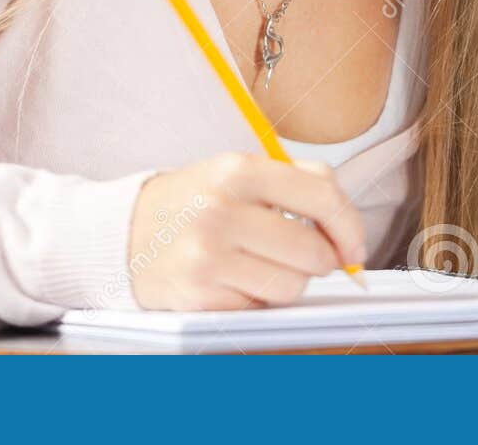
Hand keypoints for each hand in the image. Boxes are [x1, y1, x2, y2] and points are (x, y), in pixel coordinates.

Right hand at [126, 152, 366, 309]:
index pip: (323, 197)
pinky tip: (234, 280)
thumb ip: (299, 181)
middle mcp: (222, 210)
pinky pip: (258, 308)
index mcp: (238, 170)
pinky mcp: (197, 295)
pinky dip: (255, 298)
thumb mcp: (238, 171)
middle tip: (305, 256)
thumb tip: (349, 230)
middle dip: (321, 261)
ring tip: (261, 264)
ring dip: (287, 282)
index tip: (354, 247)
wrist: (123, 233)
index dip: (350, 227)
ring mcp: (207, 255)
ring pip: (290, 287)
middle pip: (313, 253)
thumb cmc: (193, 201)